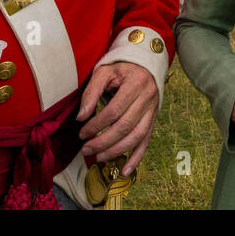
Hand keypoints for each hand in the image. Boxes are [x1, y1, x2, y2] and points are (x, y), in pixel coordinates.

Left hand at [77, 61, 158, 176]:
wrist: (144, 64)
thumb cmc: (120, 68)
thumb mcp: (104, 71)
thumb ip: (91, 92)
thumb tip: (81, 117)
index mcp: (136, 83)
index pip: (115, 110)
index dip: (97, 124)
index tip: (82, 132)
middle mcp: (148, 98)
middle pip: (126, 126)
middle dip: (104, 141)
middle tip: (86, 149)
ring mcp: (153, 110)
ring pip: (137, 136)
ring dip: (117, 151)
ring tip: (99, 158)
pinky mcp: (153, 120)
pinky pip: (146, 141)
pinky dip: (137, 158)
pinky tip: (125, 171)